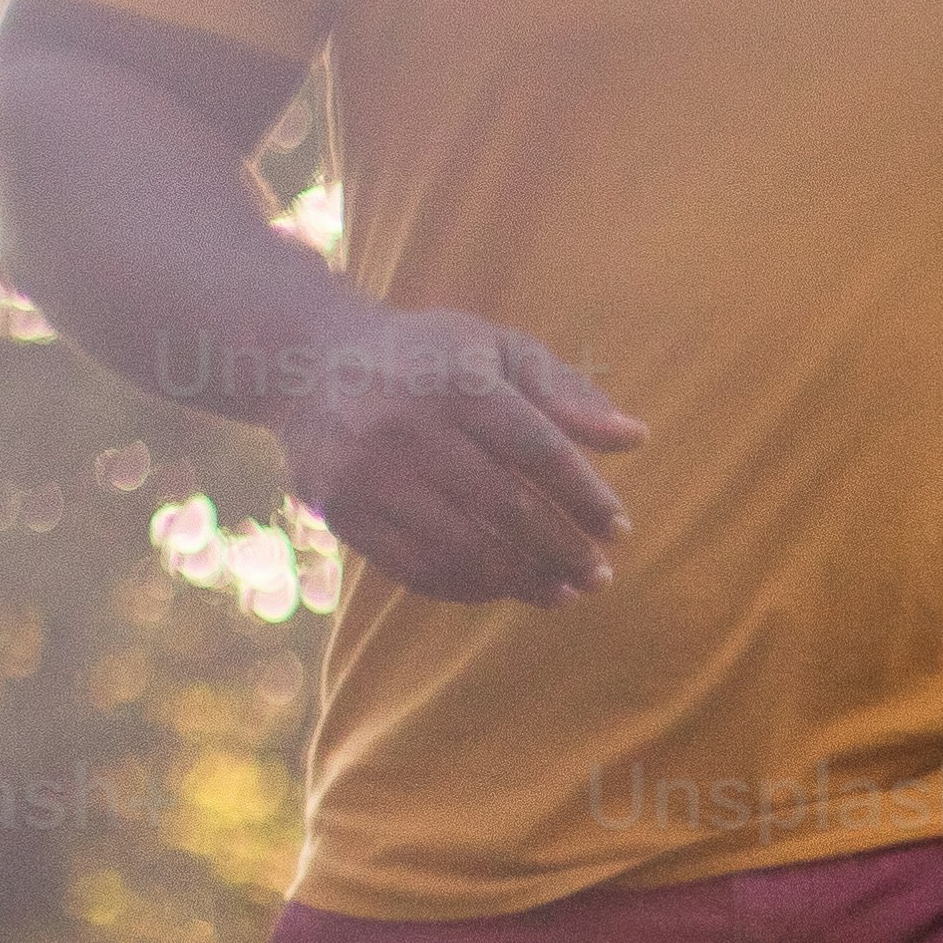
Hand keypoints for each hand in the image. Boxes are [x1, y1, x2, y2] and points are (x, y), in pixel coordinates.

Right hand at [277, 310, 647, 601]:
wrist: (306, 361)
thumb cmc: (428, 355)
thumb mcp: (496, 349)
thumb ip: (566, 391)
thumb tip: (636, 438)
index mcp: (457, 380)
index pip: (538, 450)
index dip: (585, 496)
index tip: (620, 530)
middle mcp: (407, 426)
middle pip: (504, 507)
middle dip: (561, 549)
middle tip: (599, 574)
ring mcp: (367, 473)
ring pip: (460, 548)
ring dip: (522, 581)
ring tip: (563, 593)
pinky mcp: (340, 510)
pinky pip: (415, 567)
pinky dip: (468, 588)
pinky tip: (505, 589)